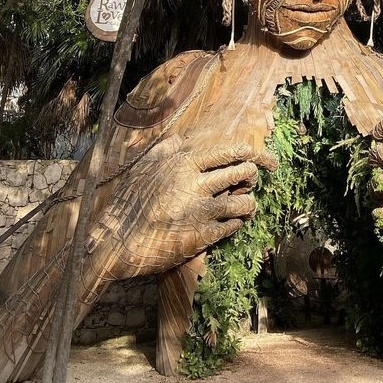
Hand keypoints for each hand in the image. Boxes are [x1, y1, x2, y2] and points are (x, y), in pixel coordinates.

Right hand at [83, 138, 277, 286]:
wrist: (115, 244)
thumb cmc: (128, 204)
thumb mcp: (144, 167)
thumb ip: (167, 150)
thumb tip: (185, 137)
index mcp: (182, 162)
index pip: (230, 150)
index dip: (254, 154)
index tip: (267, 161)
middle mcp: (194, 183)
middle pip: (244, 171)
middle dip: (253, 177)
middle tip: (250, 183)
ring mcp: (200, 210)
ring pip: (245, 201)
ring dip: (248, 203)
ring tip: (244, 206)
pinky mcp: (202, 236)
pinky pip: (234, 226)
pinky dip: (236, 223)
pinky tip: (227, 224)